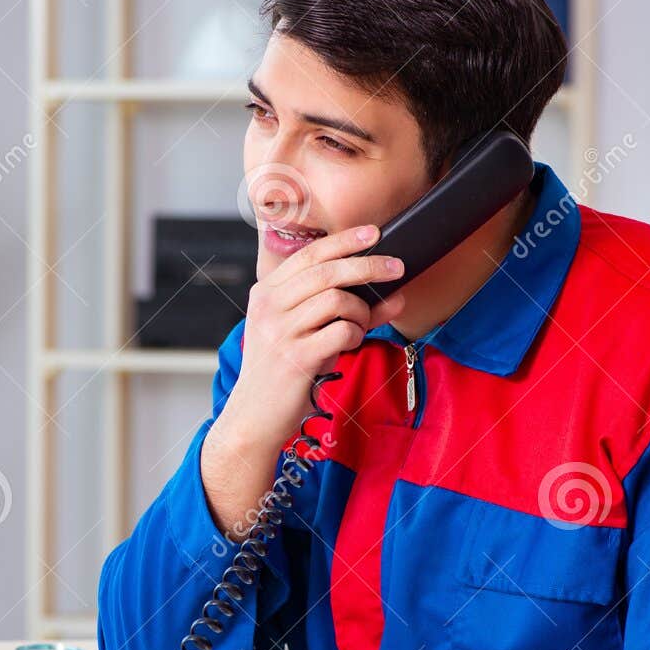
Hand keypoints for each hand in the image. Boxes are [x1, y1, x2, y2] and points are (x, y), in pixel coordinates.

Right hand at [219, 225, 404, 451]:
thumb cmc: (282, 372)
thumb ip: (344, 312)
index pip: (309, 255)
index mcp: (265, 293)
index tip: (374, 233)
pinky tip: (350, 343)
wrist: (254, 417)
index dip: (344, 240)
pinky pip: (341, 331)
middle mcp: (269, 307)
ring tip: (360, 326)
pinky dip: (355, 334)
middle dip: (368, 266)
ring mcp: (279, 332)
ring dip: (360, 312)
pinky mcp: (295, 357)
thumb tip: (393, 296)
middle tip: (396, 268)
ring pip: (337, 300)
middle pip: (327, 271)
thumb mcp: (306, 334)